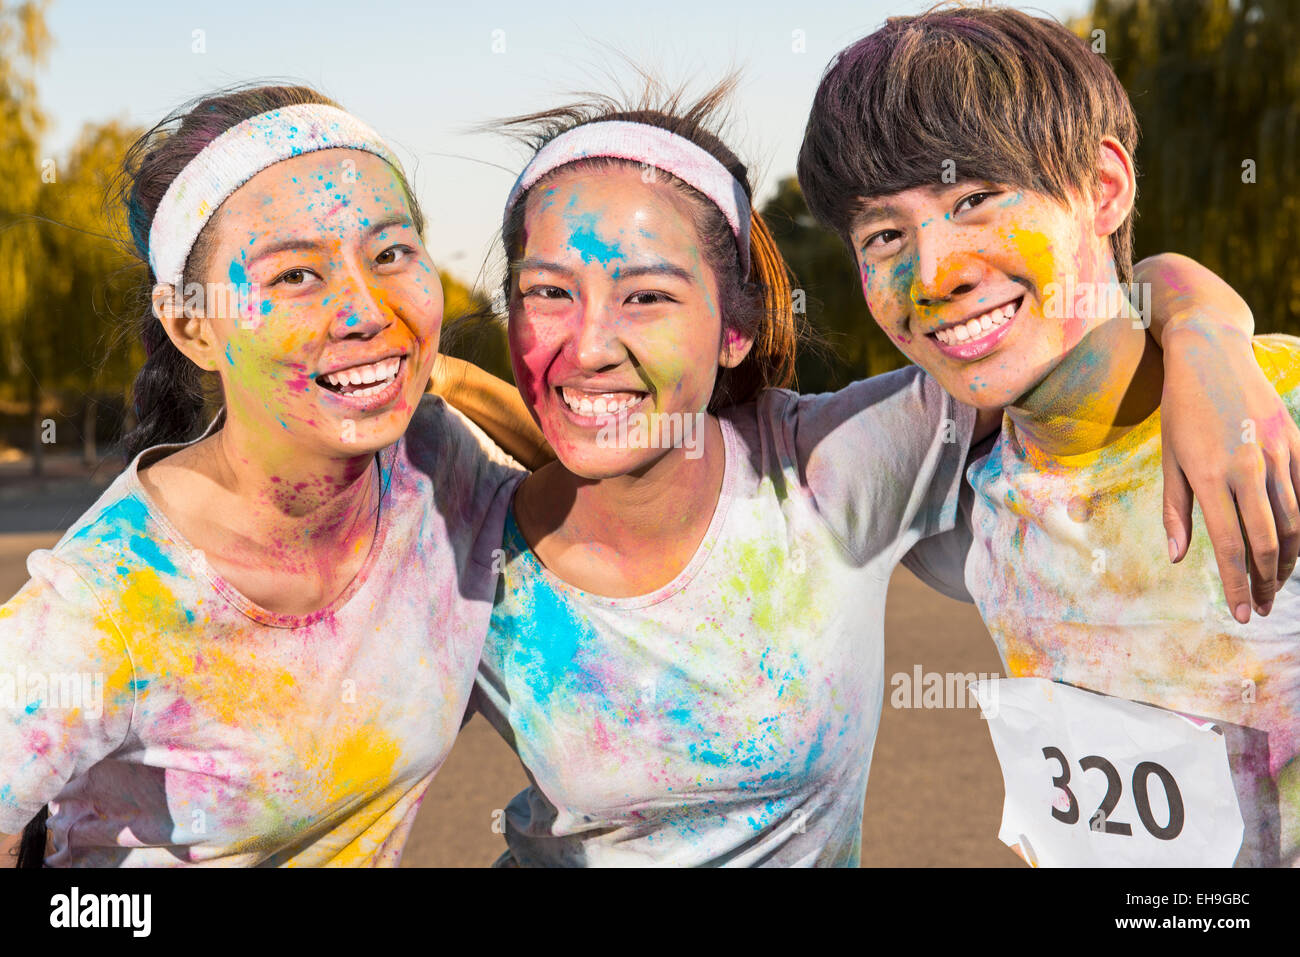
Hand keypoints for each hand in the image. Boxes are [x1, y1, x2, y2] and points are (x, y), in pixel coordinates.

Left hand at [1160, 323, 1299, 621]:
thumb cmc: (1181, 411)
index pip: (1230, 545)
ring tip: (1275, 582)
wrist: (1210, 354)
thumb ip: (1175, 511)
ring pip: (1294, 521)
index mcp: (1211, 476)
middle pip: (1267, 541)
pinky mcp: (1297, 441)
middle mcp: (1249, 468)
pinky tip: (1294, 546)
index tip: (1243, 614)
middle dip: (1266, 581)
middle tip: (1263, 606)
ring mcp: (1279, 453)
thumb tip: (1177, 558)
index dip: (1238, 584)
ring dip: (1287, 559)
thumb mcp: (1168, 459)